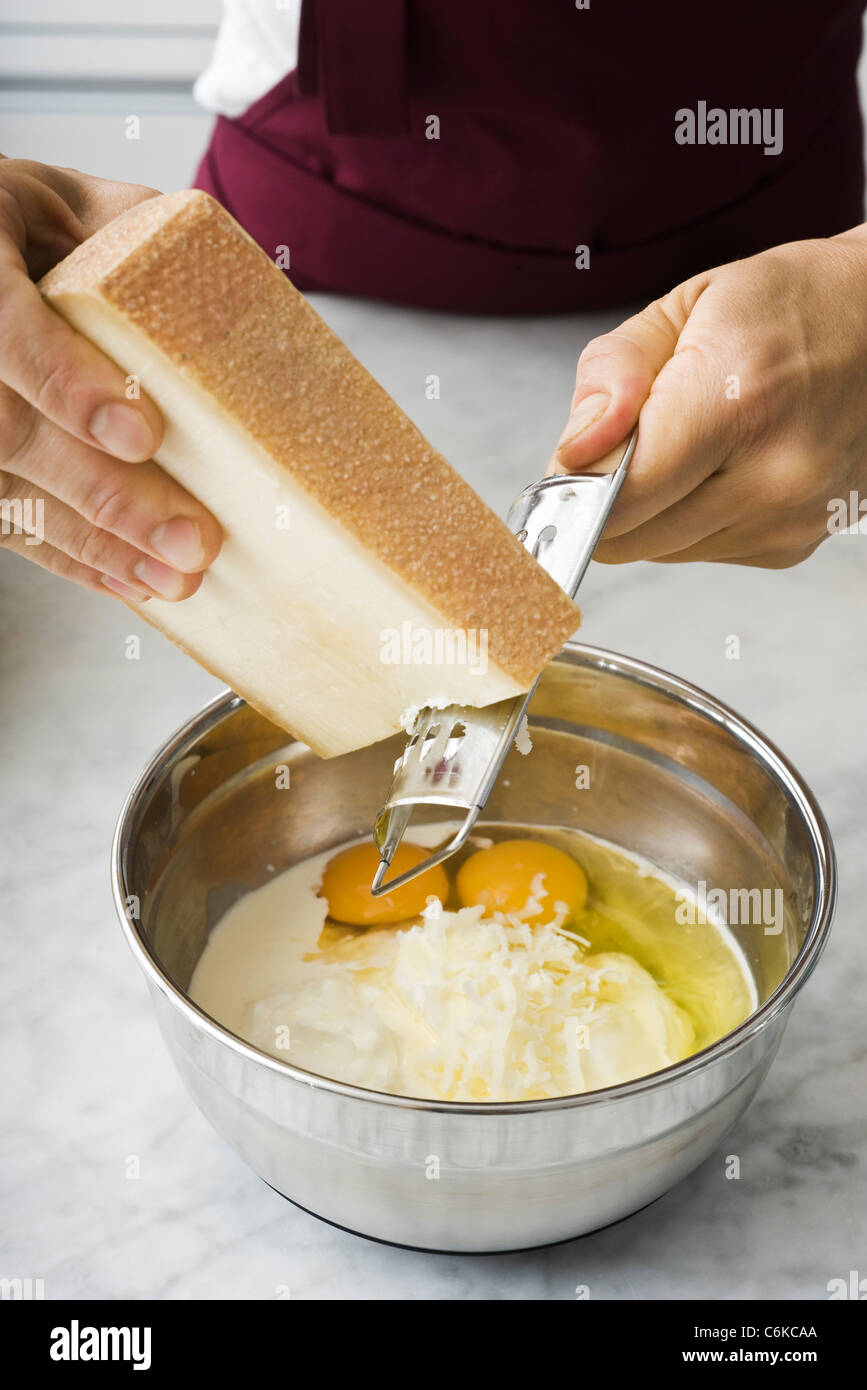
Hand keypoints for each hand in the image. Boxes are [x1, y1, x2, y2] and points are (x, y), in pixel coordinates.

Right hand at [0, 158, 220, 599]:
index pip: (5, 327)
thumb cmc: (29, 223)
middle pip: (10, 432)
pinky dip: (75, 560)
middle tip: (192, 540)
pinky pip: (8, 523)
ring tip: (178, 581)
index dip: (68, 384)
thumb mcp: (77, 201)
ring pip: (6, 492)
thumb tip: (245, 287)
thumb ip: (139, 234)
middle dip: (105, 495)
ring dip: (97, 547)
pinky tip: (134, 583)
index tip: (143, 433)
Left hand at [552, 229, 866, 566]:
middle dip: (603, 498)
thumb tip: (571, 451)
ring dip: (648, 510)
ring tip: (688, 445)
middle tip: (620, 445)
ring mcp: (788, 518)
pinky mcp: (792, 545)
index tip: (557, 474)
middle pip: (627, 538)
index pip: (618, 496)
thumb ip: (614, 374)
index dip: (572, 489)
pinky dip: (688, 519)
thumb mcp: (688, 305)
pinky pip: (696, 553)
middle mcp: (773, 474)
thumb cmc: (794, 306)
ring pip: (656, 552)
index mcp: (737, 400)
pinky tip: (721, 467)